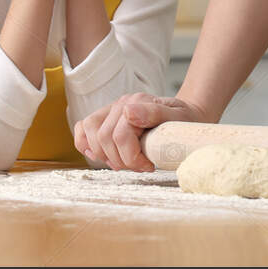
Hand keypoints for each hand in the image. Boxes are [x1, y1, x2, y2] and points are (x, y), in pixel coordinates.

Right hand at [74, 91, 206, 170]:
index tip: (149, 166)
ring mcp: (110, 110)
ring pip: (90, 135)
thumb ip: (155, 113)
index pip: (120, 136)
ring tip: (125, 161)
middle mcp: (120, 104)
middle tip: (140, 165)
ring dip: (105, 156)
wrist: (184, 114)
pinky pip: (82, 129)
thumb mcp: (178, 116)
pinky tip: (102, 155)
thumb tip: (128, 113)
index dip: (132, 159)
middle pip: (104, 140)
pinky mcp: (104, 118)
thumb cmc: (182, 120)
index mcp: (137, 102)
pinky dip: (86, 145)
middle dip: (121, 160)